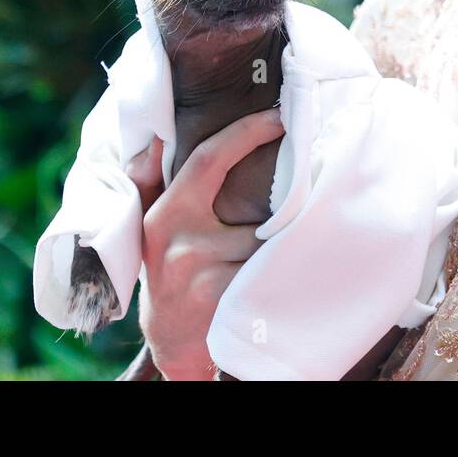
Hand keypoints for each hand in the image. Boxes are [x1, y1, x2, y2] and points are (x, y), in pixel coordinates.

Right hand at [126, 108, 284, 379]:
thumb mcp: (149, 225)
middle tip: (308, 185)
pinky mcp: (223, 298)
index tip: (278, 118)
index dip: (246, 133)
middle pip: (253, 207)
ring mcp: (201, 272)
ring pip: (265, 241)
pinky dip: (281, 268)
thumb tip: (154, 138)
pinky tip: (287, 269)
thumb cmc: (167, 270)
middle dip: (282, 205)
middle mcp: (179, 241)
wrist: (169, 338)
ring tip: (294, 240)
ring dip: (284, 241)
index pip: (209, 159)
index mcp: (165, 214)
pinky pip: (267, 271)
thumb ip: (149, 180)